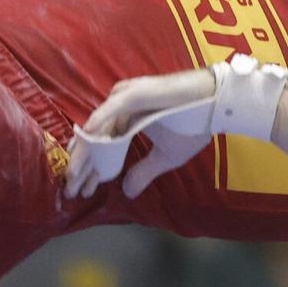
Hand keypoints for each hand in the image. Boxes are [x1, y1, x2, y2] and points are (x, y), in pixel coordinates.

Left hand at [65, 69, 214, 198]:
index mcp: (128, 120)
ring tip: (74, 174)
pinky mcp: (135, 93)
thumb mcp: (166, 156)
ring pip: (99, 127)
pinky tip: (86, 139)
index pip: (103, 147)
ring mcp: (126, 98)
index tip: (81, 191)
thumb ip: (144, 171)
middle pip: (96, 139)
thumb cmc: (194, 124)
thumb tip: (127, 193)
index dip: (92, 170)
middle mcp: (122, 107)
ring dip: (85, 152)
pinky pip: (112, 111)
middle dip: (82, 166)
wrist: (217, 103)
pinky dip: (98, 124)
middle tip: (70, 190)